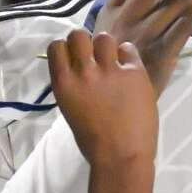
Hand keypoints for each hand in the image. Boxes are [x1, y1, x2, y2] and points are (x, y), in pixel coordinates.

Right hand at [47, 29, 156, 168]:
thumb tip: (80, 69)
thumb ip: (74, 86)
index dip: (66, 49)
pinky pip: (129, 49)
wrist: (121, 157)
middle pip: (79, 35)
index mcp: (63, 84)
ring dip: (107, 47)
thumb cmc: (93, 141)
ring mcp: (110, 70)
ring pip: (104, 37)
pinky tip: (129, 70)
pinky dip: (128, 56)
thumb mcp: (71, 109)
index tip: (74, 57)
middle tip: (93, 56)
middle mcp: (84, 72)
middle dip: (85, 42)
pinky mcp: (134, 73)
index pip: (56, 47)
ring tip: (113, 62)